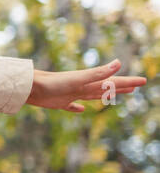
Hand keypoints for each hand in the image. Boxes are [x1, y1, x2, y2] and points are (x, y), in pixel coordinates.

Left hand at [26, 59, 145, 111]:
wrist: (30, 87)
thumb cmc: (53, 82)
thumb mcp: (79, 79)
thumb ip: (98, 73)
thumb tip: (119, 63)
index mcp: (89, 82)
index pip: (113, 82)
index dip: (128, 82)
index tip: (143, 81)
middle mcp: (82, 87)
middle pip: (106, 87)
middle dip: (121, 87)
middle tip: (136, 86)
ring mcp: (71, 94)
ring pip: (93, 95)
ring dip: (105, 94)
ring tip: (116, 94)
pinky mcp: (59, 102)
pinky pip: (71, 106)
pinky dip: (77, 108)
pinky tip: (80, 110)